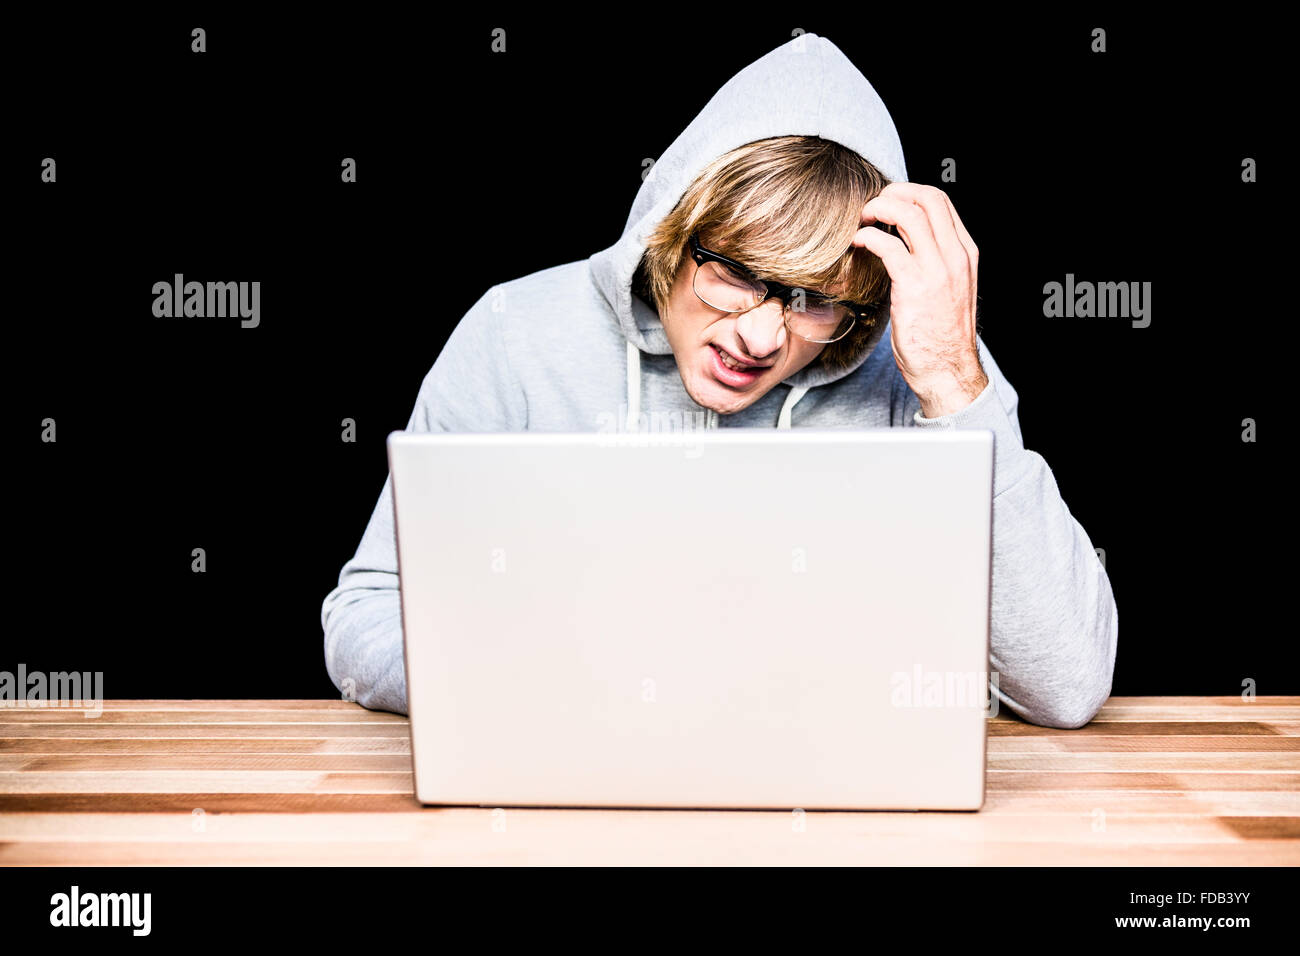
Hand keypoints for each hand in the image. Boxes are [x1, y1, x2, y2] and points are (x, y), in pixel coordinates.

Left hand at [851, 182, 987, 417]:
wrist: (948, 371)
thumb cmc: (941, 335)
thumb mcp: (949, 289)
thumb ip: (935, 262)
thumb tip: (905, 242)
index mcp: (965, 253)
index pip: (941, 201)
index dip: (909, 192)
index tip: (888, 201)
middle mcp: (956, 256)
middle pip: (927, 198)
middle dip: (894, 192)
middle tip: (872, 205)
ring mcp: (938, 270)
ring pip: (909, 214)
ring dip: (879, 209)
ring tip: (862, 220)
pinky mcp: (914, 287)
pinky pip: (889, 246)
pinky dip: (869, 237)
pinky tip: (858, 243)